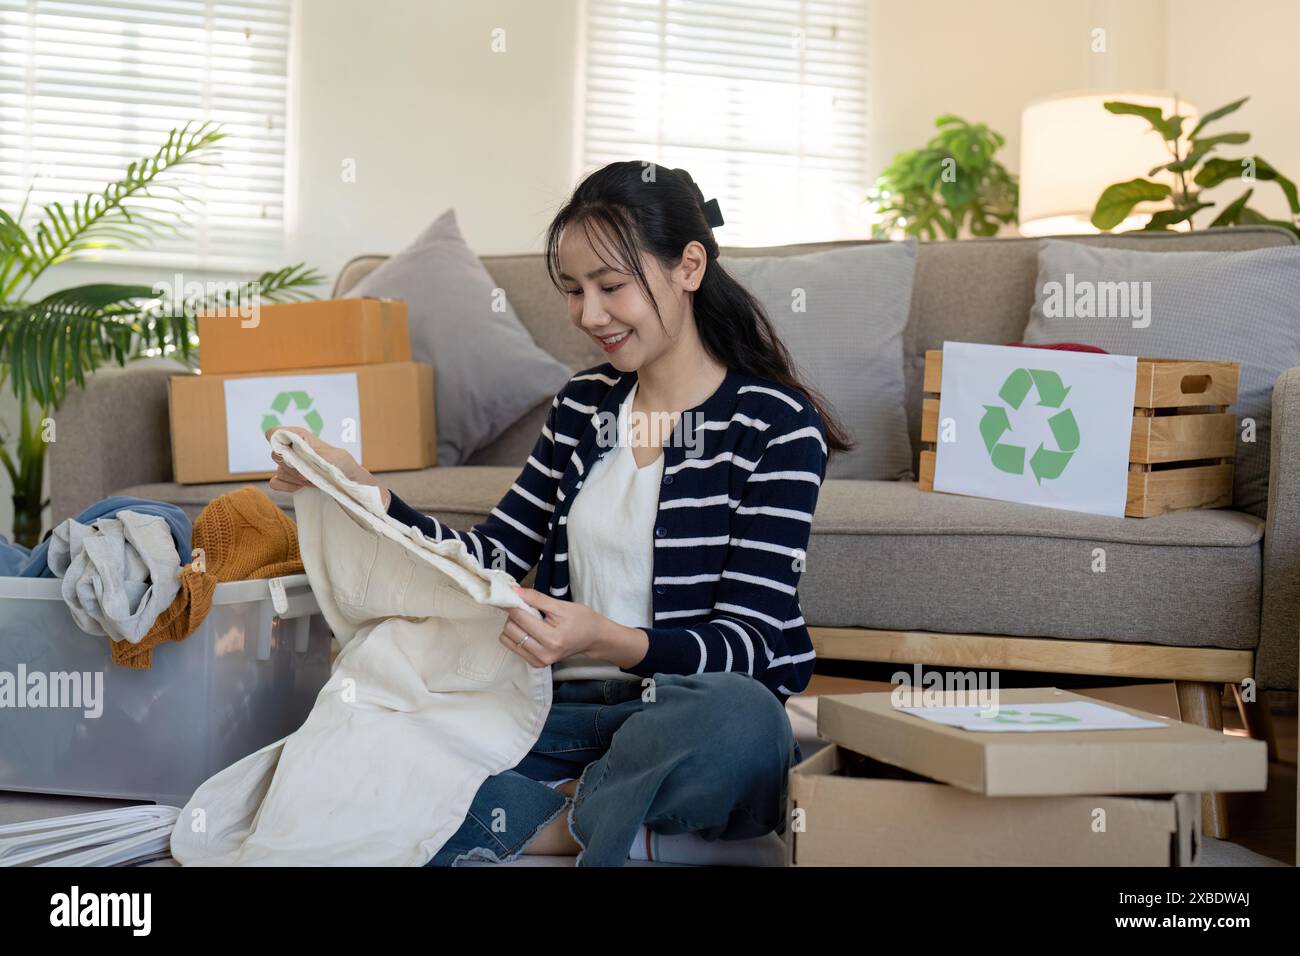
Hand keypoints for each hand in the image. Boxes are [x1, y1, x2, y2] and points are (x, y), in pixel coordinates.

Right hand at [264, 426, 390, 507]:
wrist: (354, 490)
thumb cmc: (348, 470)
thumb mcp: (335, 457)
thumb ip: (310, 448)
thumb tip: (284, 439)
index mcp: (304, 439)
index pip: (277, 432)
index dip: (278, 441)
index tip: (291, 453)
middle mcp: (296, 450)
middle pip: (276, 454)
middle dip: (292, 466)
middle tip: (310, 473)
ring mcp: (292, 466)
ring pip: (277, 470)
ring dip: (293, 478)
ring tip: (312, 481)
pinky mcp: (291, 481)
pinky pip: (275, 482)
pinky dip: (285, 486)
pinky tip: (301, 488)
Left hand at [501, 586, 648, 668]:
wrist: (593, 639)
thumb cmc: (582, 620)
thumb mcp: (561, 606)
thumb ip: (536, 598)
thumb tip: (514, 591)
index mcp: (552, 639)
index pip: (520, 618)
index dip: (513, 603)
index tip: (512, 595)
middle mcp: (544, 654)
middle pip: (510, 630)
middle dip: (514, 615)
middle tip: (527, 607)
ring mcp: (539, 662)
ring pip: (507, 639)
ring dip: (514, 625)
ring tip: (529, 619)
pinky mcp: (535, 664)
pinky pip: (513, 647)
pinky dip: (517, 635)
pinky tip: (530, 629)